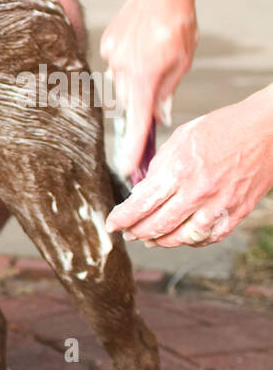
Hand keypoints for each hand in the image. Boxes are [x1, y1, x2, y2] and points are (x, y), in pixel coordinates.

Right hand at [101, 0, 196, 176]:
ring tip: (152, 55)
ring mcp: (111, 59)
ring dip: (135, 79)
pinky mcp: (106, 45)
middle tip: (158, 87)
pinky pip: (116, 63)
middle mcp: (122, 73)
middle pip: (128, 102)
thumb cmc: (176, 24)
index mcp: (144, 81)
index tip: (127, 169)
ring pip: (121, 82)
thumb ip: (167, 91)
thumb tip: (158, 115)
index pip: (136, 124)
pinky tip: (140, 44)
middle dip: (140, 102)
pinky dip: (127, 61)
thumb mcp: (182, 62)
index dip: (132, 149)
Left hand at [107, 92, 272, 247]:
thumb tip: (142, 192)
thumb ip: (159, 168)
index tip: (112, 224)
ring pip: (183, 237)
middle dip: (137, 232)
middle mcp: (199, 191)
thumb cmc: (222, 128)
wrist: (266, 128)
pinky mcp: (239, 210)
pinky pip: (211, 236)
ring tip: (151, 239)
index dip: (122, 219)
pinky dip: (192, 241)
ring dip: (162, 241)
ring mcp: (220, 204)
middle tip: (128, 233)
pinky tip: (182, 237)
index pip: (141, 205)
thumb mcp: (180, 139)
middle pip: (158, 225)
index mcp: (180, 170)